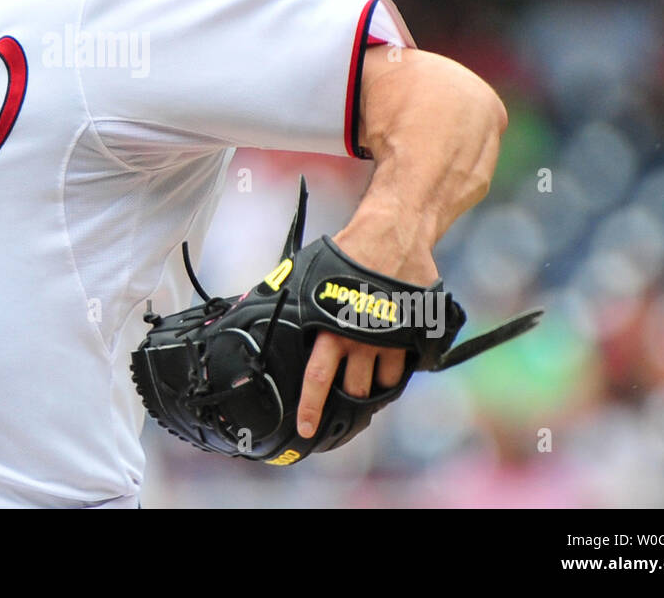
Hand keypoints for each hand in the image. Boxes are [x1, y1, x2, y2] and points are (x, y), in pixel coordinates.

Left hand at [294, 223, 437, 437]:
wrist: (393, 234)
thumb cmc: (348, 251)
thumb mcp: (310, 273)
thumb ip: (289, 296)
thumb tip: (250, 304)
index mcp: (330, 327)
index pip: (316, 378)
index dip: (310, 408)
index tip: (305, 429)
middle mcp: (361, 339)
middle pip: (354, 390)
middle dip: (348, 397)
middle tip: (344, 395)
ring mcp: (390, 338)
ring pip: (382, 382)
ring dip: (374, 383)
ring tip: (366, 373)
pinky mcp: (414, 334)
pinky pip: (405, 366)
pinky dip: (396, 368)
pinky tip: (389, 358)